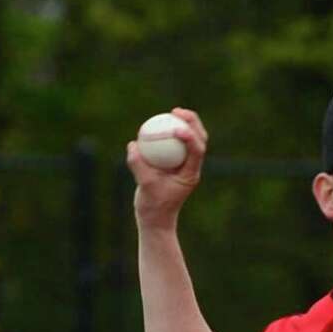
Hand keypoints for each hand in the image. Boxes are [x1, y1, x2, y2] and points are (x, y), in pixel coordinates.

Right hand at [127, 108, 207, 229]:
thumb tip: (133, 145)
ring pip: (191, 139)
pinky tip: (159, 123)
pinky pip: (176, 144)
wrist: (156, 219)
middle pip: (200, 139)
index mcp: (191, 174)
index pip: (197, 151)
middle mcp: (191, 168)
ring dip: (185, 124)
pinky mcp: (176, 164)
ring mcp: (185, 165)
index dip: (190, 136)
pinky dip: (170, 133)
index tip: (176, 128)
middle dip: (192, 122)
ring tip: (172, 112)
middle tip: (177, 112)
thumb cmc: (153, 206)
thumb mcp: (144, 186)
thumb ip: (138, 165)